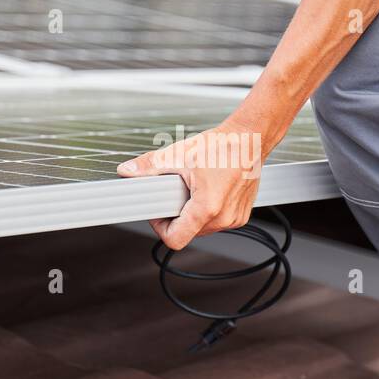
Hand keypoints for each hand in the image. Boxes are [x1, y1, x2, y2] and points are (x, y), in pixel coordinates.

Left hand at [117, 121, 266, 249]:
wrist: (250, 140)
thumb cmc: (222, 146)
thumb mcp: (179, 154)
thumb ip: (149, 165)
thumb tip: (128, 170)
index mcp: (207, 207)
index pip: (175, 239)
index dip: (160, 226)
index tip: (159, 211)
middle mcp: (223, 218)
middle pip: (187, 233)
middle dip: (177, 215)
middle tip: (177, 192)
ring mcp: (234, 219)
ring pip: (202, 228)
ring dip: (193, 213)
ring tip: (196, 188)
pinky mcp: (241, 216)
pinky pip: (217, 222)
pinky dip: (208, 210)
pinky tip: (210, 190)